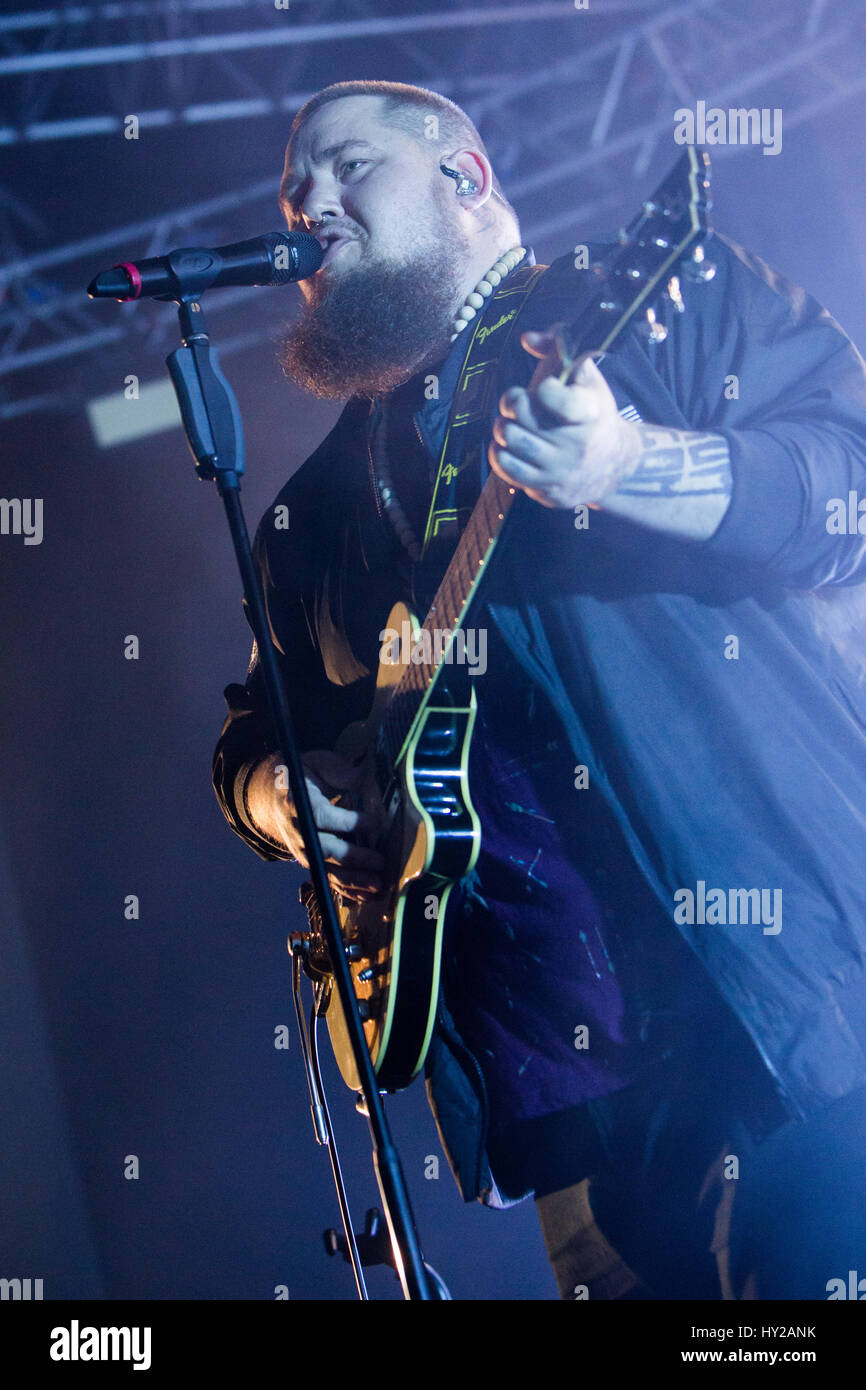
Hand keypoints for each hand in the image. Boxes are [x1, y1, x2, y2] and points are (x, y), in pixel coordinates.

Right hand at [245, 748, 383, 901]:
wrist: (274, 799)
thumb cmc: (302, 779)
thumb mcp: (316, 764)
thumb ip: (338, 769)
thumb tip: (362, 775)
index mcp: (298, 803)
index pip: (323, 816)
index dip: (348, 822)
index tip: (374, 823)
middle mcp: (298, 831)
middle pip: (325, 850)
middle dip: (354, 858)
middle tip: (380, 862)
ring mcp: (303, 851)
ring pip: (328, 871)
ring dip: (354, 881)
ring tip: (378, 886)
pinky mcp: (310, 863)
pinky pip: (329, 880)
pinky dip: (348, 891)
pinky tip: (367, 895)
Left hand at [488, 328, 642, 508]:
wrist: (614, 465)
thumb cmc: (592, 413)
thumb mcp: (587, 378)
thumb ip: (560, 347)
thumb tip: (528, 338)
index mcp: (590, 413)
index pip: (552, 397)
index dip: (541, 388)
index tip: (544, 388)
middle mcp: (576, 446)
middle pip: (521, 421)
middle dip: (512, 407)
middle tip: (517, 405)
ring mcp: (561, 472)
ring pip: (510, 446)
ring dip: (503, 430)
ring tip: (511, 425)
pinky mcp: (548, 492)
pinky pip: (509, 471)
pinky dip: (502, 455)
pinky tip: (510, 446)